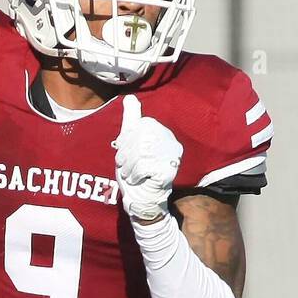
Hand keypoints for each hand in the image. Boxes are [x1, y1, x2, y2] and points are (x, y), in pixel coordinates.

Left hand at [111, 93, 182, 222]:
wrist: (142, 199)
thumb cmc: (135, 171)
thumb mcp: (129, 143)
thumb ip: (131, 120)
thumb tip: (130, 98)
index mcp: (162, 132)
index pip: (141, 125)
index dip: (127, 141)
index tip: (124, 156)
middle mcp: (171, 141)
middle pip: (142, 137)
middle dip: (127, 153)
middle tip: (125, 167)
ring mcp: (172, 155)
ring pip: (142, 150)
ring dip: (130, 165)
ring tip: (130, 174)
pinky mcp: (170, 169)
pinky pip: (145, 163)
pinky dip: (135, 173)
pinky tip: (137, 179)